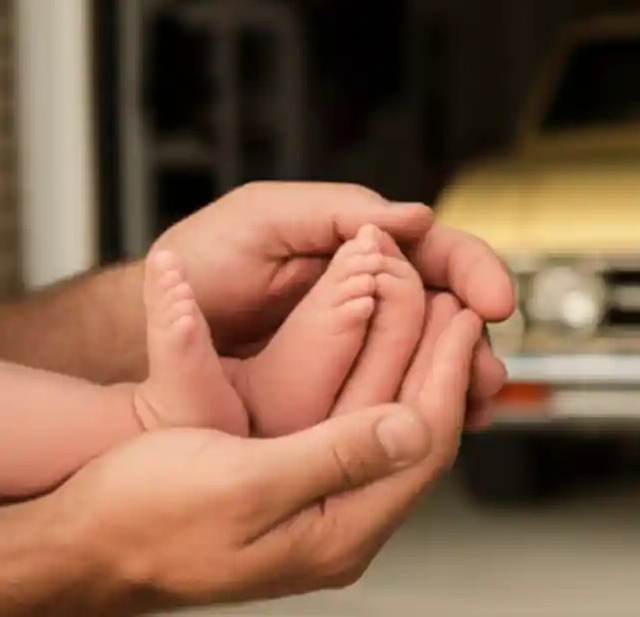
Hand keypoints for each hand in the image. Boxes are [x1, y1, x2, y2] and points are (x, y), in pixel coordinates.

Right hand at [32, 310, 482, 612]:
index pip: (422, 444)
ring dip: (416, 371)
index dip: (447, 372)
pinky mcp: (298, 497)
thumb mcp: (242, 482)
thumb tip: (412, 429)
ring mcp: (322, 516)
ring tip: (432, 316)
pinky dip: (379, 387)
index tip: (463, 316)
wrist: (80, 545)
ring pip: (394, 433)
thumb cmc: (142, 518)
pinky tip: (383, 357)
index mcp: (335, 533)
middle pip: (418, 437)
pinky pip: (361, 435)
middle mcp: (339, 530)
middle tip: (460, 304)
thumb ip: (334, 457)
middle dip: (442, 366)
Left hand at [152, 181, 513, 418]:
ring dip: (459, 381)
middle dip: (476, 341)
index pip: (439, 253)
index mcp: (365, 245)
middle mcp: (374, 294)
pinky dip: (424, 412)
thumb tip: (416, 218)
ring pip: (432, 362)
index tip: (495, 301)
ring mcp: (363, 345)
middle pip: (452, 313)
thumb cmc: (199, 263)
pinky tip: (438, 427)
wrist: (144, 333)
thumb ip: (338, 212)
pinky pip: (397, 400)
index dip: (475, 273)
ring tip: (471, 407)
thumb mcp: (261, 219)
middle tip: (486, 372)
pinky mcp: (345, 391)